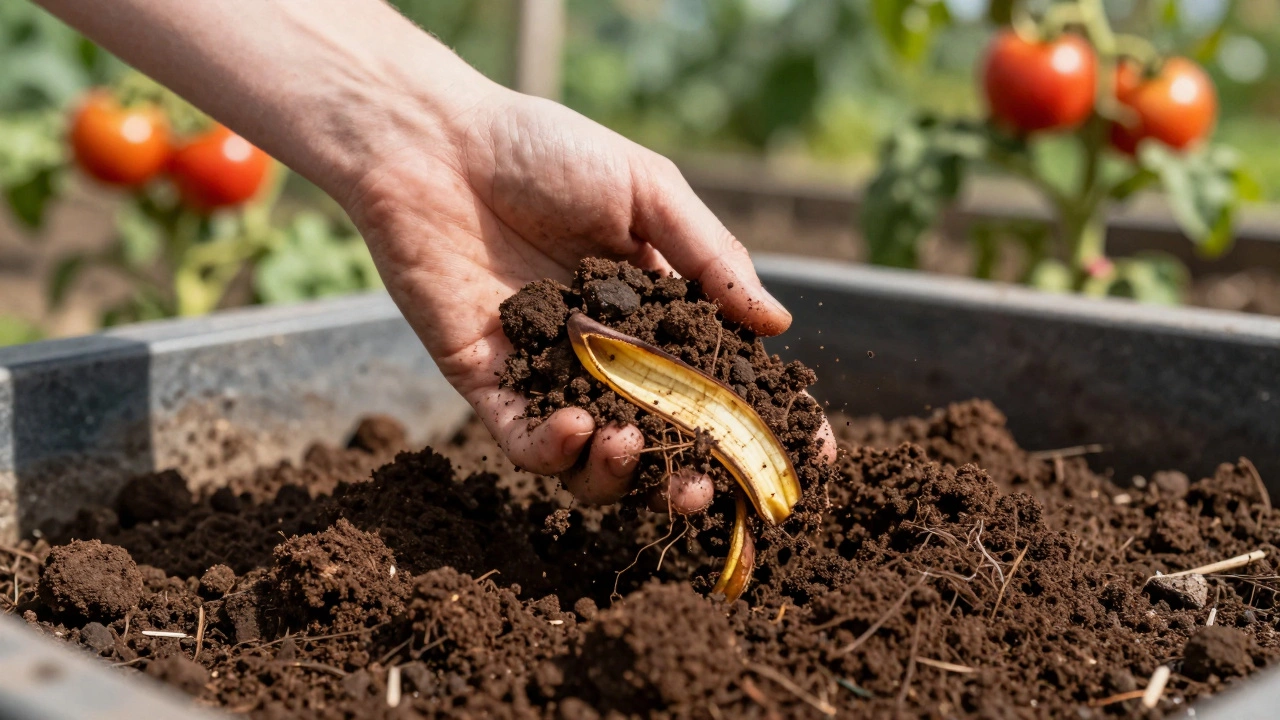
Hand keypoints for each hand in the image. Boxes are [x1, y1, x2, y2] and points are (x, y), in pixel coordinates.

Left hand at [342, 88, 833, 505]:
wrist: (435, 145)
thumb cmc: (545, 150)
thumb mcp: (647, 188)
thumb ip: (710, 257)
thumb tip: (778, 326)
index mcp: (659, 310)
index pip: (720, 381)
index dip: (760, 423)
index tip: (805, 455)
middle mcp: (610, 353)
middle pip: (662, 441)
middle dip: (689, 478)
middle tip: (701, 490)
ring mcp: (550, 374)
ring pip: (594, 462)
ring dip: (620, 473)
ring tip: (629, 444)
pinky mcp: (491, 383)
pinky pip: (525, 444)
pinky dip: (553, 452)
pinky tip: (570, 424)